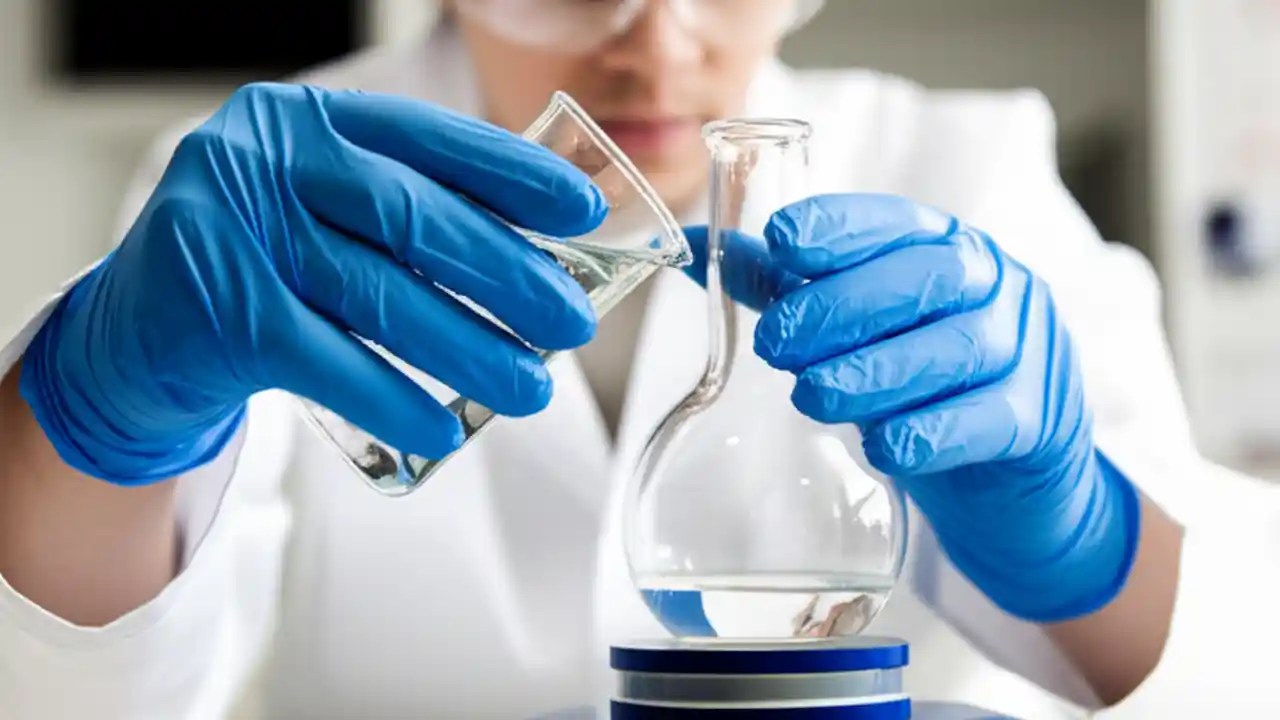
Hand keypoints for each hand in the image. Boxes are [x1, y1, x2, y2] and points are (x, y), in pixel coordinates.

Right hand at [21, 83, 603, 485]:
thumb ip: (403, 218)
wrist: (132, 335)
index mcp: (308, 122)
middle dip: (507, 273)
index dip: (514, 175)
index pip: (429, 139)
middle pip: (412, 218)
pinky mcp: (217, 313)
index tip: (583, 212)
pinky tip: (443, 428)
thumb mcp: (321, 214)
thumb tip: (537, 264)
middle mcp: (267, 161)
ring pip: (378, 297)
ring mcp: (234, 232)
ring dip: (468, 348)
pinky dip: (393, 400)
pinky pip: (328, 363)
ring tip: (528, 386)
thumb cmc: (257, 268)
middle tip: (571, 321)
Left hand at [689, 193, 1139, 621]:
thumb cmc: (918, 381)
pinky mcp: (1038, 422)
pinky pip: (989, 419)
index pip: (897, 221)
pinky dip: (931, 433)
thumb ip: (780, 286)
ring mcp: (1025, 351)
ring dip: (876, 372)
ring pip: (957, 347)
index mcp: (944, 247)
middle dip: (843, 307)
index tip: (783, 242)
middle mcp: (994, 286)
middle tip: (774, 346)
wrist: (1008, 475)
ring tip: (811, 399)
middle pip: (928, 277)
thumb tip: (691, 245)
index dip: (841, 227)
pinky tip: (883, 447)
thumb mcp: (854, 328)